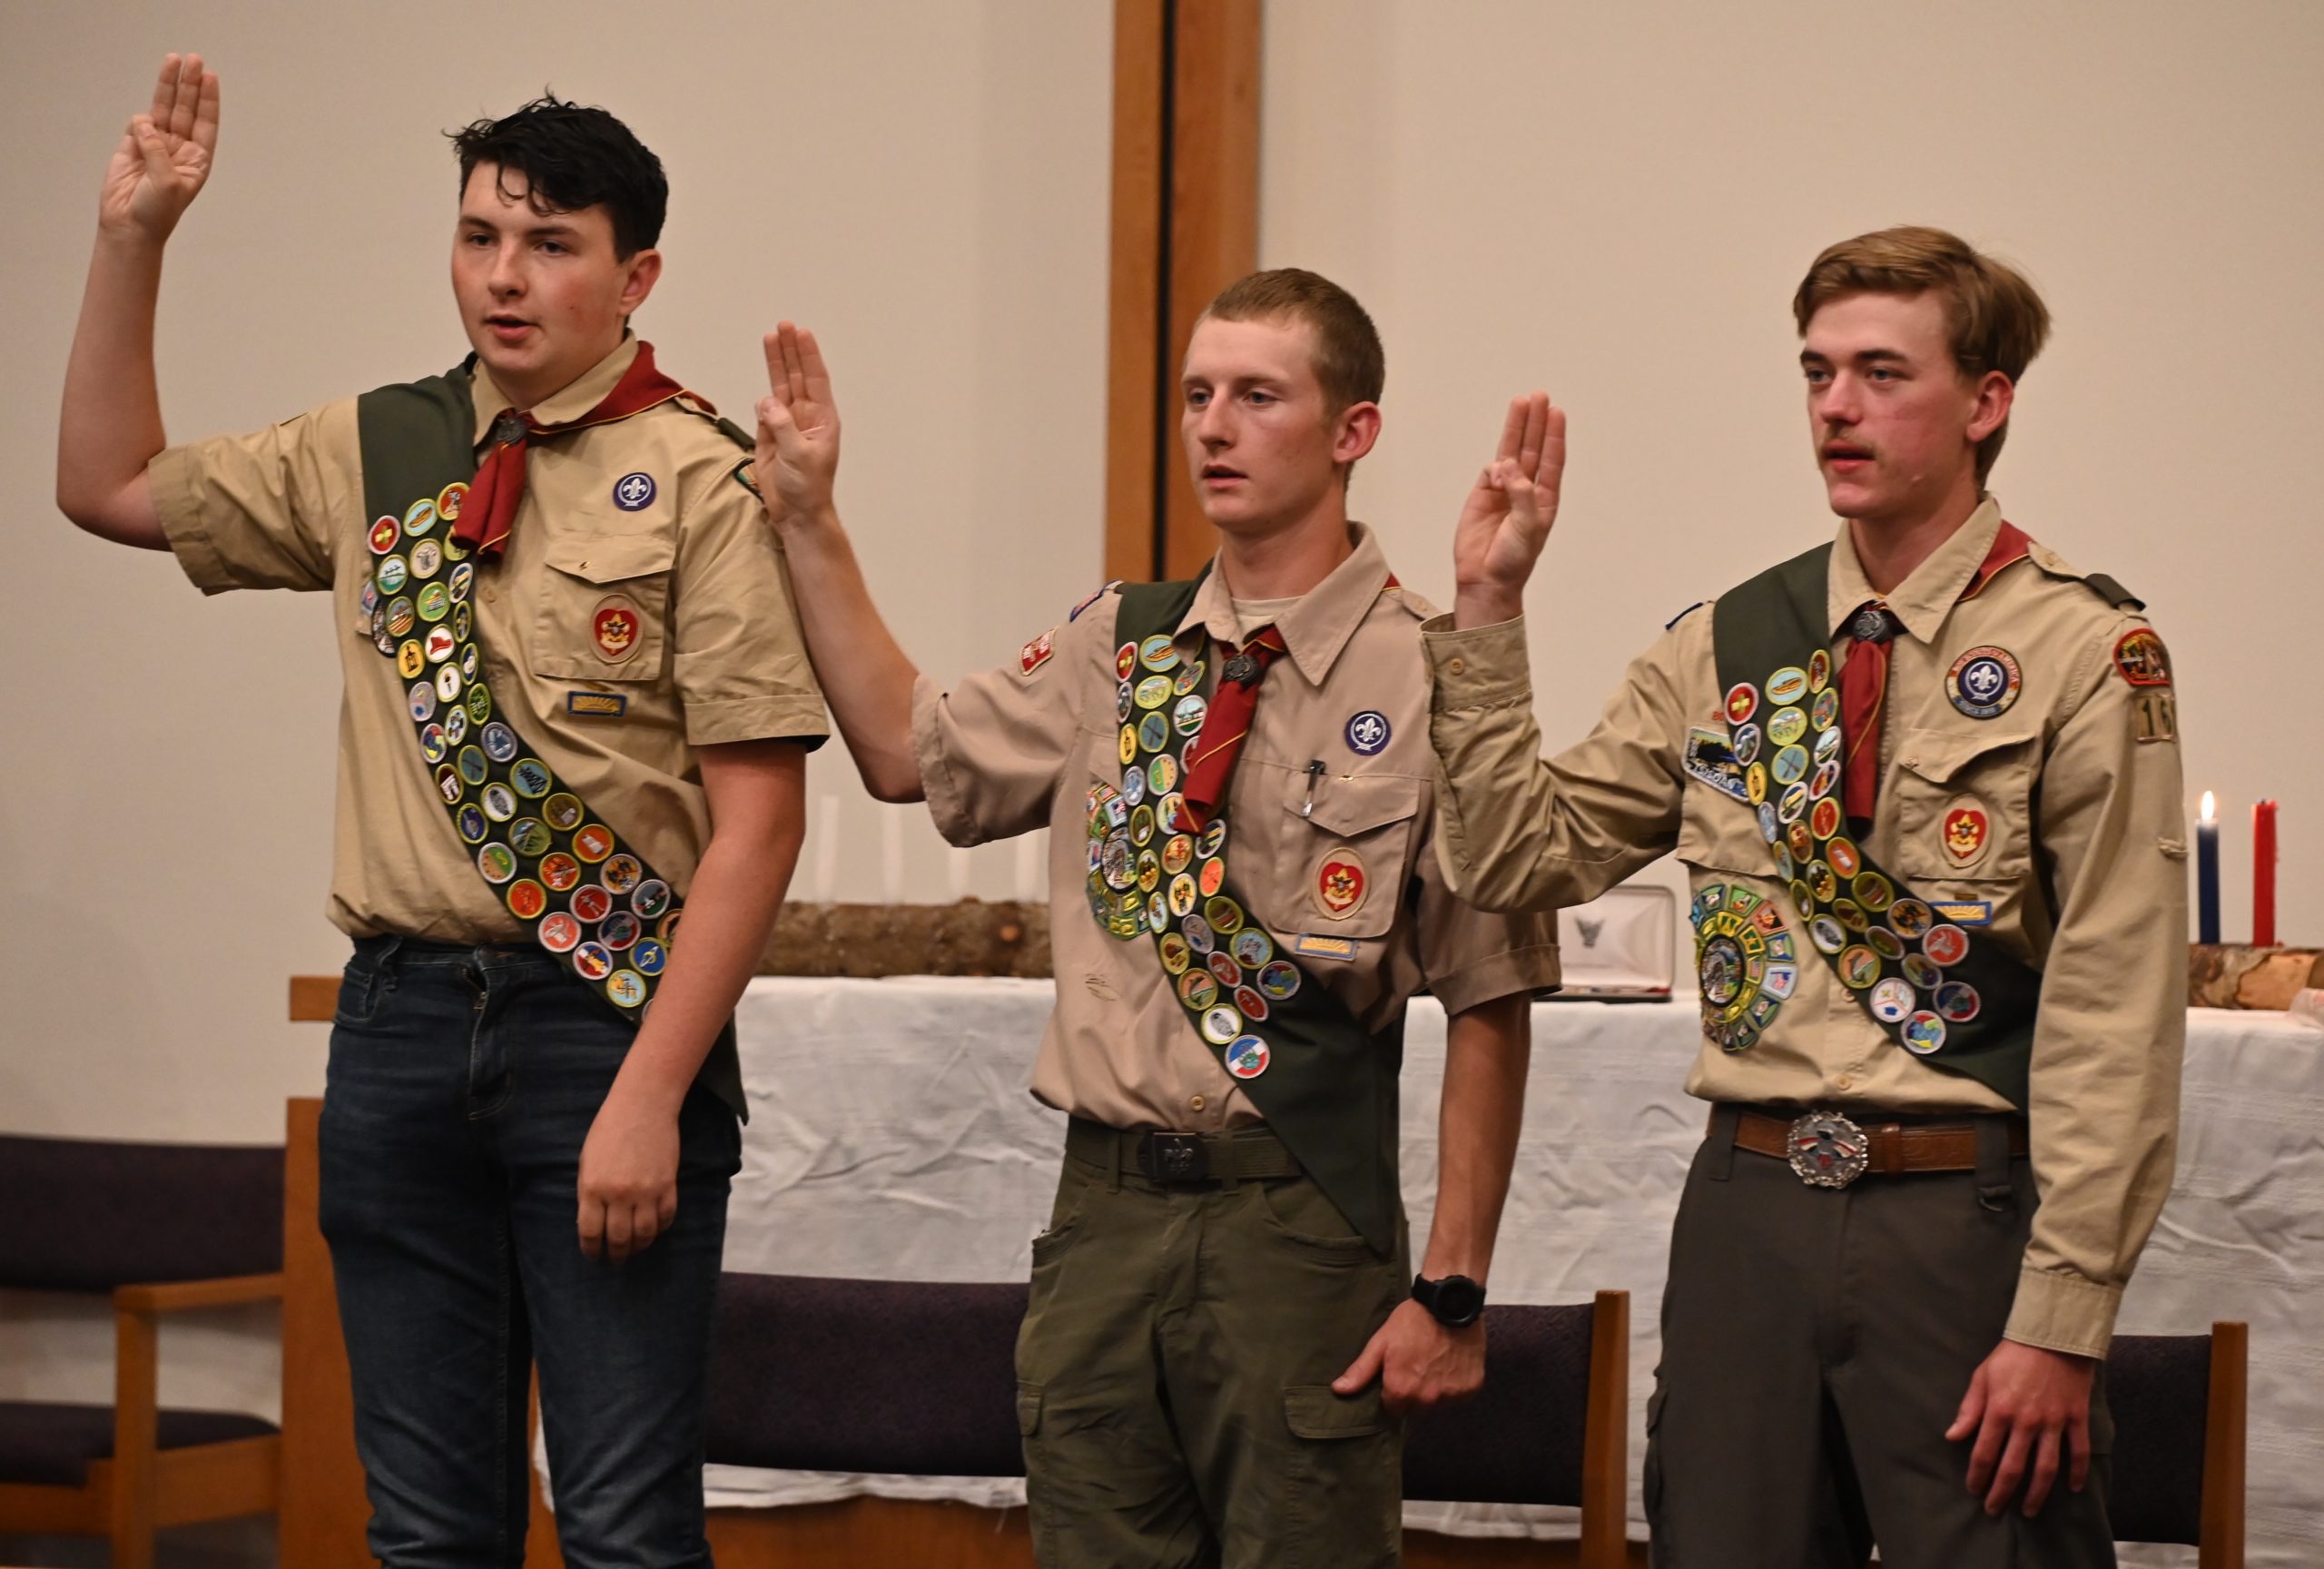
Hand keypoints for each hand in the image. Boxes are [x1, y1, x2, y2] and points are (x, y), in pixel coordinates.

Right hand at [100, 53, 219, 242]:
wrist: (128, 225)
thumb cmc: (156, 211)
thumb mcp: (166, 182)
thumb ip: (158, 150)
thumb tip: (145, 123)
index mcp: (198, 160)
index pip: (206, 122)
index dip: (208, 100)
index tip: (211, 77)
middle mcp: (179, 149)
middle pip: (186, 109)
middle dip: (190, 84)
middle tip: (194, 60)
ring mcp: (156, 145)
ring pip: (163, 109)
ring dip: (168, 85)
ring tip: (173, 60)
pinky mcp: (133, 145)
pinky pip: (138, 124)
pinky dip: (140, 123)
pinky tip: (141, 131)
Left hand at [575, 1086, 680, 1262]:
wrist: (643, 1106)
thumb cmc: (609, 1129)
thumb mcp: (587, 1161)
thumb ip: (589, 1193)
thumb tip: (594, 1221)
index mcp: (592, 1188)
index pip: (590, 1233)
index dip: (591, 1250)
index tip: (594, 1255)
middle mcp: (619, 1195)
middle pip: (618, 1239)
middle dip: (616, 1254)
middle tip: (616, 1259)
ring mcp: (646, 1192)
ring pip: (645, 1234)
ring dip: (639, 1246)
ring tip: (635, 1248)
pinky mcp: (668, 1186)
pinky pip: (666, 1218)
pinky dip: (660, 1228)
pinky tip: (654, 1229)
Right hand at [754, 321, 841, 526]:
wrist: (795, 511)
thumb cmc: (808, 487)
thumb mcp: (799, 455)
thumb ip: (782, 426)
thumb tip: (767, 402)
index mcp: (823, 419)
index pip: (816, 379)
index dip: (808, 355)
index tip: (802, 333)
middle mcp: (806, 416)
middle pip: (798, 375)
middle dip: (791, 350)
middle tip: (785, 326)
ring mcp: (787, 423)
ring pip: (780, 386)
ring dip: (776, 363)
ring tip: (771, 338)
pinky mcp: (770, 434)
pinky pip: (765, 409)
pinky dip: (763, 399)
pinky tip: (765, 397)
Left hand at [1331, 1299, 1484, 1414]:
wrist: (1450, 1303)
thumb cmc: (1411, 1321)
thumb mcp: (1381, 1342)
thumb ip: (1361, 1371)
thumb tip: (1339, 1391)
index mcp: (1402, 1391)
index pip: (1393, 1411)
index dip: (1392, 1396)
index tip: (1395, 1380)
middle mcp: (1427, 1400)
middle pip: (1416, 1410)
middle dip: (1413, 1395)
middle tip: (1415, 1368)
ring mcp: (1452, 1396)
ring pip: (1438, 1404)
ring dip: (1434, 1392)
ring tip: (1433, 1365)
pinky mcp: (1471, 1389)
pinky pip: (1458, 1396)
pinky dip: (1454, 1385)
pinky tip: (1450, 1365)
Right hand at [1451, 392, 1564, 627]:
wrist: (1485, 580)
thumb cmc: (1513, 561)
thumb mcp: (1527, 528)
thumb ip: (1521, 495)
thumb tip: (1508, 466)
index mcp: (1544, 500)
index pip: (1551, 460)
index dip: (1554, 435)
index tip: (1556, 412)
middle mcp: (1525, 491)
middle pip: (1533, 449)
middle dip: (1536, 423)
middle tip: (1539, 397)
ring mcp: (1503, 491)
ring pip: (1511, 453)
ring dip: (1516, 429)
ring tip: (1520, 403)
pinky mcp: (1482, 495)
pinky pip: (1490, 471)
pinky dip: (1495, 467)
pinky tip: (1498, 471)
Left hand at [1946, 1339, 2097, 1516]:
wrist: (2053, 1336)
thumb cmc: (2012, 1355)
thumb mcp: (1982, 1377)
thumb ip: (1969, 1409)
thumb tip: (1953, 1437)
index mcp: (1999, 1410)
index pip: (1985, 1453)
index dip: (1978, 1476)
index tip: (1974, 1490)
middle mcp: (2026, 1422)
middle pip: (2013, 1468)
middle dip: (2002, 1493)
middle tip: (1995, 1510)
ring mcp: (2054, 1422)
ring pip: (2046, 1468)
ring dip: (2037, 1494)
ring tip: (2029, 1511)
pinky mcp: (2076, 1419)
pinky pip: (2078, 1452)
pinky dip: (2076, 1473)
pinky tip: (2073, 1489)